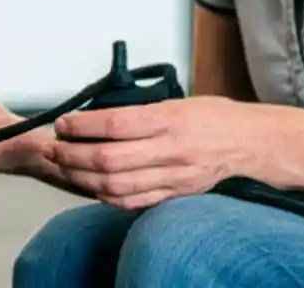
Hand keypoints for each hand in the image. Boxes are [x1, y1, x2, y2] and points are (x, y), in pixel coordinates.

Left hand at [45, 95, 269, 209]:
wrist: (250, 142)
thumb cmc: (213, 117)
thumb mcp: (174, 101)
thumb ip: (138, 111)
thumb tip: (95, 116)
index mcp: (168, 120)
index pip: (114, 124)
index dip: (82, 126)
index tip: (63, 123)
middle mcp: (170, 150)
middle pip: (108, 159)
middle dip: (71, 155)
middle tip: (53, 147)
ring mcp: (172, 176)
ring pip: (115, 185)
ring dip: (81, 177)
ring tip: (63, 165)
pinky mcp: (175, 194)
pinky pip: (133, 201)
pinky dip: (106, 196)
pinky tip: (90, 186)